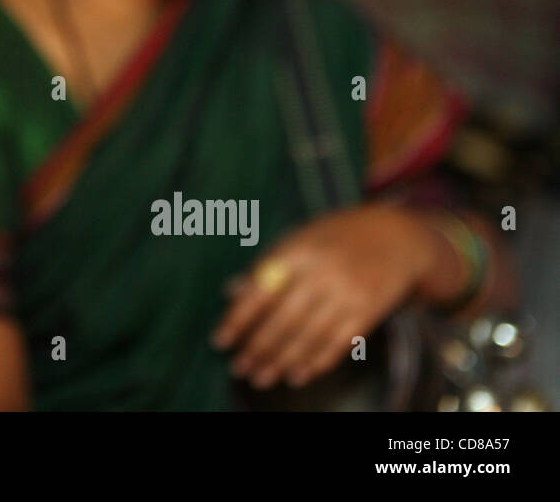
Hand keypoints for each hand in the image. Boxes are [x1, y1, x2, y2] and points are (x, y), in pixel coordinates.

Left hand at [209, 204, 437, 389]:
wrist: (394, 235)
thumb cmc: (333, 238)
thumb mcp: (297, 240)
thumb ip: (264, 266)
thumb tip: (229, 292)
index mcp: (298, 251)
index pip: (260, 290)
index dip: (238, 319)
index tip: (220, 341)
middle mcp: (323, 272)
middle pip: (284, 318)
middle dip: (259, 348)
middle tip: (240, 368)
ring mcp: (349, 293)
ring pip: (310, 336)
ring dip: (283, 361)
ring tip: (261, 378)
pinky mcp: (369, 311)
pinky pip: (338, 343)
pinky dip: (316, 362)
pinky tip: (297, 375)